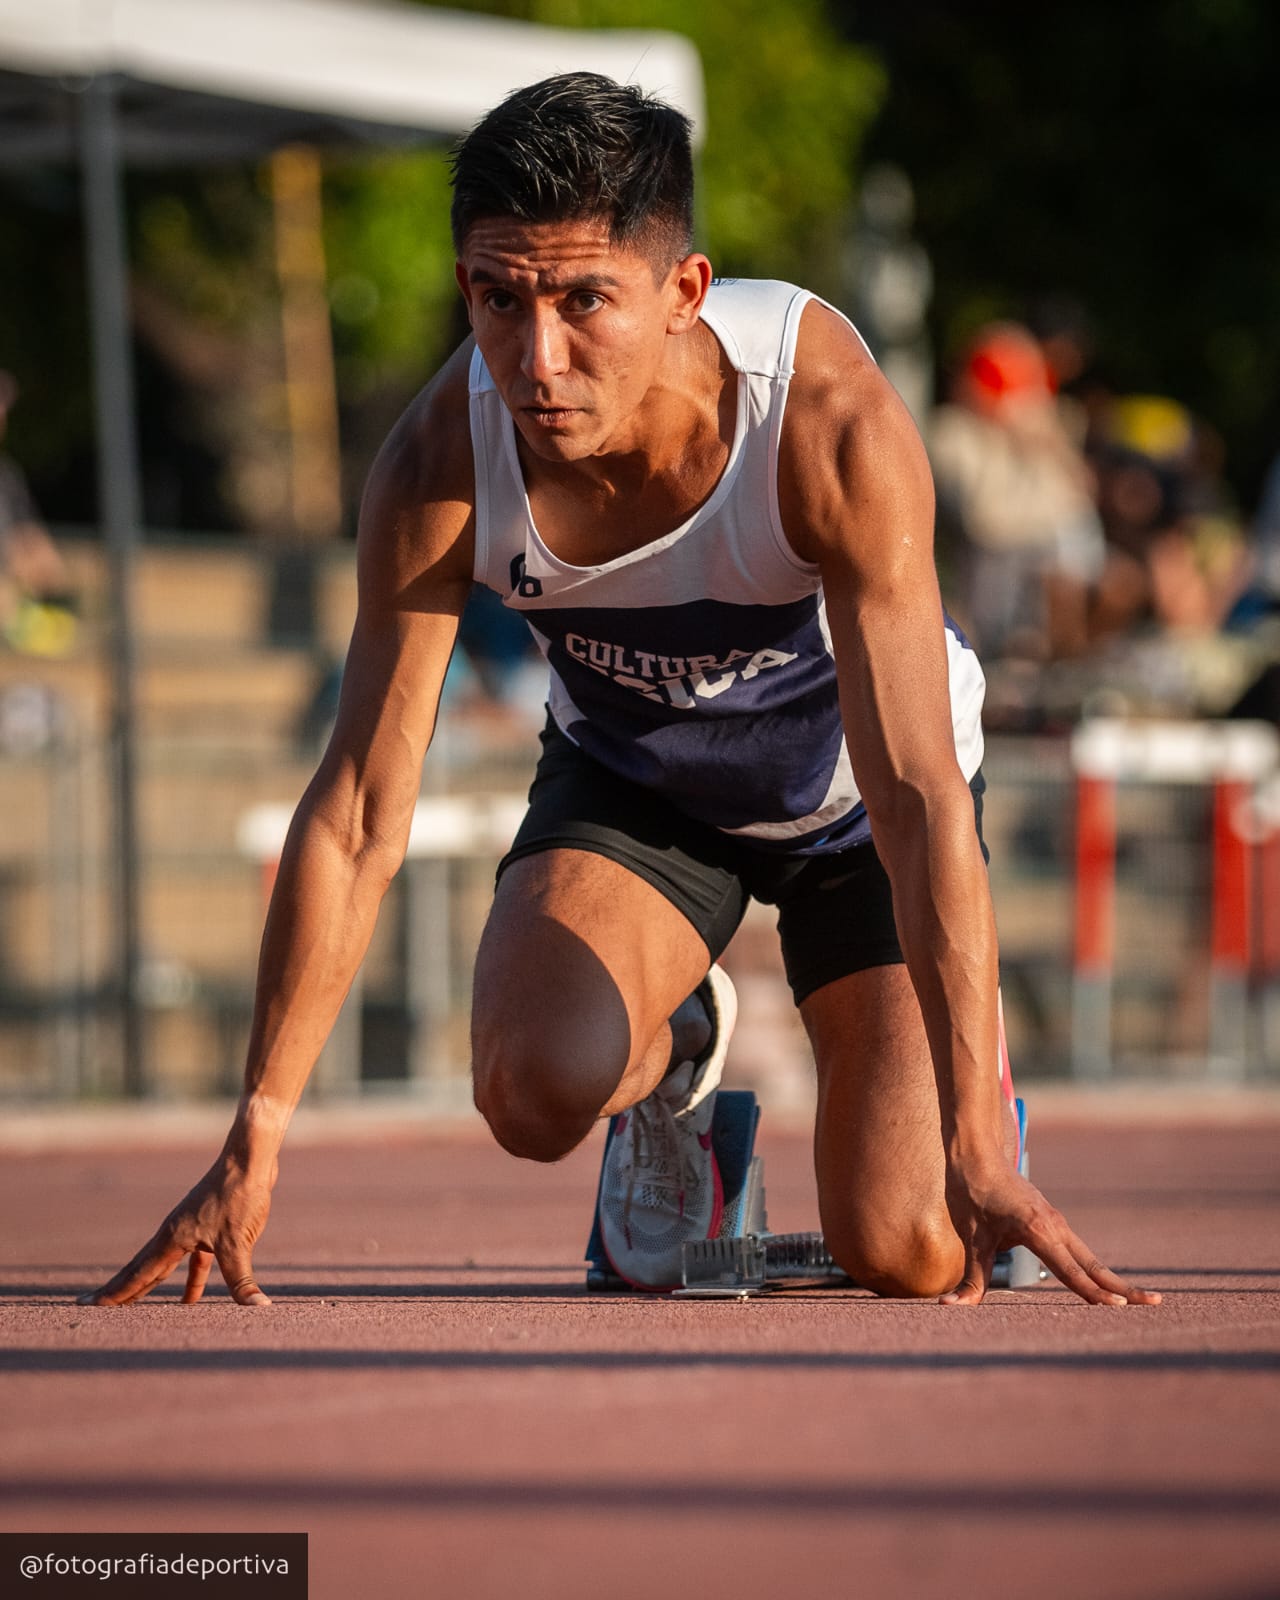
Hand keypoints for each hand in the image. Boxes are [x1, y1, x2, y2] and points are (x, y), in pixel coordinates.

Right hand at [79, 1156, 275, 1306]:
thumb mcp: (238, 1243)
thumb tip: (258, 1307)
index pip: (139, 1274)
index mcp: (172, 1238)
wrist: (250, 1158)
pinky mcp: (211, 1226)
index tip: (90, 1305)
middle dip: (122, 1290)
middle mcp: (175, 1234)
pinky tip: (191, 1298)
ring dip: (153, 1286)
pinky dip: (192, 1279)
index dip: (117, 1293)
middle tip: (95, 1306)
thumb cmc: (239, 1196)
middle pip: (143, 1269)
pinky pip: (195, 1260)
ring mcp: (192, 1229)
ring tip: (135, 1308)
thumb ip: (241, 1280)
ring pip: (166, 1265)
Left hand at [940, 1162, 1160, 1307]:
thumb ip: (969, 1278)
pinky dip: (1094, 1268)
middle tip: (1156, 1303)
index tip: (1119, 1307)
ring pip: (1089, 1257)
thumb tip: (950, 1306)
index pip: (1071, 1270)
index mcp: (1037, 1229)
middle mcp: (1054, 1225)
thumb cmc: (971, 1192)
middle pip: (1094, 1265)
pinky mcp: (1050, 1219)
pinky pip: (1077, 1249)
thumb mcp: (969, 1237)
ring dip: (1114, 1279)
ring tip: (1140, 1299)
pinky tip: (1104, 1282)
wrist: (975, 1152)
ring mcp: (1055, 1221)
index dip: (1093, 1292)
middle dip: (1124, 1287)